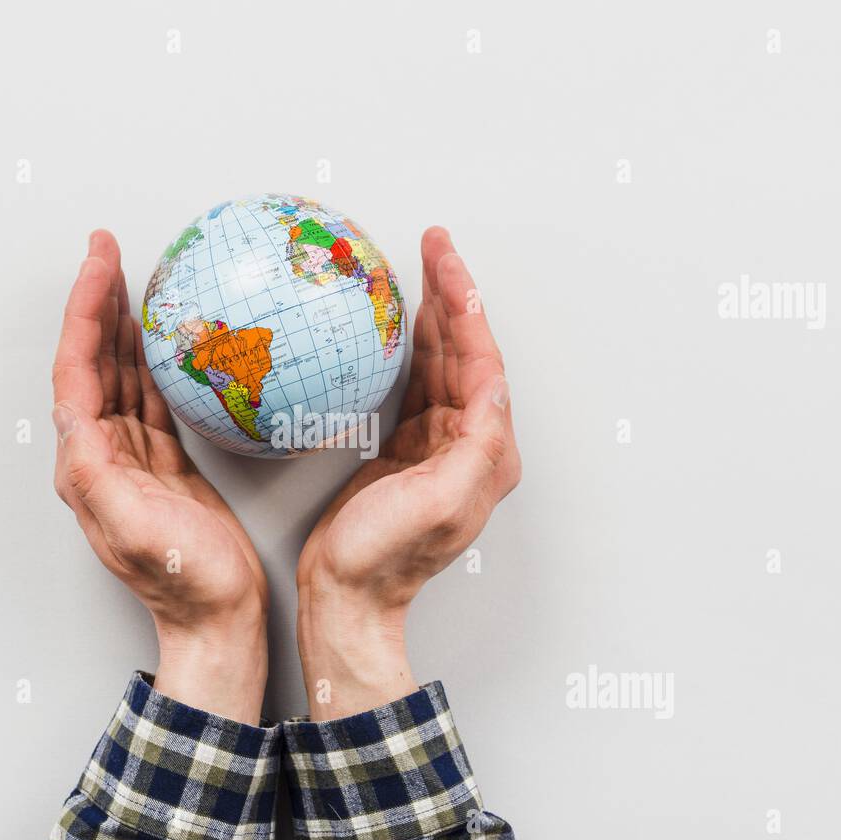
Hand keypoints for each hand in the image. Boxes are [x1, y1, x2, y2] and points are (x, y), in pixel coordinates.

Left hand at [52, 230, 268, 723]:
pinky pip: (153, 398)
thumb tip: (76, 416)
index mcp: (86, 462)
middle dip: (98, 302)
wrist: (217, 618)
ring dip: (124, 326)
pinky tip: (169, 342)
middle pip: (93, 361)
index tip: (101, 260)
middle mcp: (101, 454)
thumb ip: (97, 472)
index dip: (85, 309)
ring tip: (136, 281)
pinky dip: (157, 362)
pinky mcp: (164, 465)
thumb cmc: (183, 579)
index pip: (77, 367)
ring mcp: (132, 458)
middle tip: (112, 251)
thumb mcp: (132, 527)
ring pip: (122, 375)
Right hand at [296, 228, 520, 718]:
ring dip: (432, 314)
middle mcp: (471, 444)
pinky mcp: (409, 450)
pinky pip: (415, 384)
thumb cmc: (387, 557)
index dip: (465, 303)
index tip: (444, 258)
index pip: (482, 359)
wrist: (348, 595)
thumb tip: (492, 387)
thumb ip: (475, 444)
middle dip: (451, 294)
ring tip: (418, 267)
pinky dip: (408, 349)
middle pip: (465, 351)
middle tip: (432, 243)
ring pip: (441, 363)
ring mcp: (439, 446)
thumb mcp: (440, 500)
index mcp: (487, 450)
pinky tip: (397, 325)